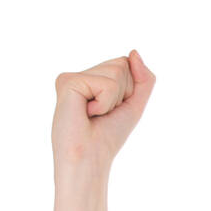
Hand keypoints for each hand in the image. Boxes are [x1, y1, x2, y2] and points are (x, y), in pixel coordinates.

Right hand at [51, 50, 155, 179]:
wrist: (89, 158)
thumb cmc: (109, 136)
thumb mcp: (134, 105)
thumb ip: (143, 79)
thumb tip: (134, 52)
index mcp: (92, 80)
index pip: (125, 64)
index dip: (130, 90)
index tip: (114, 110)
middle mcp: (80, 75)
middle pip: (121, 65)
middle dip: (124, 93)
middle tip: (104, 113)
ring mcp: (71, 77)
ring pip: (116, 71)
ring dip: (114, 99)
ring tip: (95, 113)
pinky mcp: (67, 81)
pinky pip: (106, 84)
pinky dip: (106, 102)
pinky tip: (88, 113)